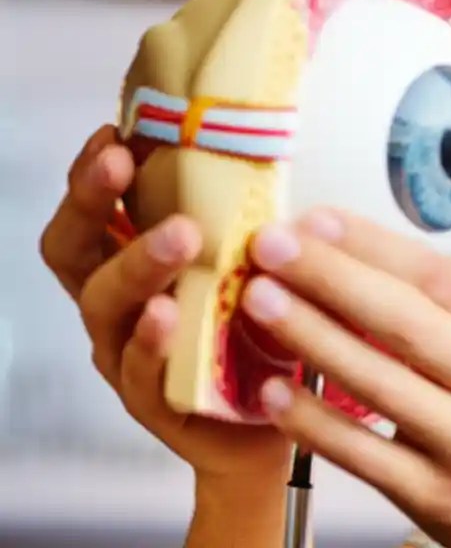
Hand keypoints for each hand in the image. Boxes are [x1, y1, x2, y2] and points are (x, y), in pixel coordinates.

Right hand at [38, 126, 291, 484]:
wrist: (270, 425)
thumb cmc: (255, 334)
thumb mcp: (249, 266)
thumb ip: (241, 222)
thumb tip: (263, 152)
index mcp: (127, 268)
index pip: (91, 213)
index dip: (91, 174)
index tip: (114, 131)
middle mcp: (115, 308)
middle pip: (73, 248)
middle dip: (93, 199)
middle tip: (122, 162)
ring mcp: (125, 356)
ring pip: (104, 305)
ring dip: (137, 264)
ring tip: (179, 236)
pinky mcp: (154, 403)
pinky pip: (138, 372)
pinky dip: (151, 342)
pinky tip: (168, 315)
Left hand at [240, 208, 450, 547]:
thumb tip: (373, 265)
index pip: (440, 276)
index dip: (371, 244)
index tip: (317, 217)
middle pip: (403, 320)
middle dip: (329, 275)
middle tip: (272, 243)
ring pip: (376, 381)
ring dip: (309, 335)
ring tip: (258, 299)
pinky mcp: (440, 501)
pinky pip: (363, 455)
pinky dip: (313, 423)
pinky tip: (273, 393)